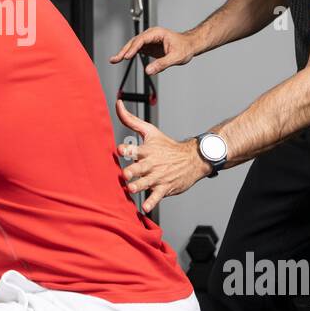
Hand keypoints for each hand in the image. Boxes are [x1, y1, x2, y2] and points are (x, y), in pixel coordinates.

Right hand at [108, 26, 196, 75]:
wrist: (190, 45)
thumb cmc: (185, 47)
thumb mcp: (175, 57)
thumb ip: (162, 64)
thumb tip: (148, 71)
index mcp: (157, 33)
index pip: (141, 40)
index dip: (133, 49)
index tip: (126, 57)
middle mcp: (151, 35)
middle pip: (134, 42)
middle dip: (123, 51)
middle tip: (114, 59)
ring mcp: (149, 40)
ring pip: (133, 45)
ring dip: (124, 53)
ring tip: (114, 60)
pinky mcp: (149, 46)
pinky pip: (137, 50)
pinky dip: (129, 54)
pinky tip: (123, 59)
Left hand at [114, 99, 208, 213]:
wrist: (192, 159)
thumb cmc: (166, 146)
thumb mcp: (150, 130)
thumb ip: (130, 119)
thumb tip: (118, 103)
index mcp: (147, 150)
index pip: (135, 149)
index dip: (127, 150)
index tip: (120, 150)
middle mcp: (152, 164)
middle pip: (140, 168)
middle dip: (132, 171)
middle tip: (125, 174)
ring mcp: (159, 177)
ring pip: (147, 183)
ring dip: (139, 186)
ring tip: (131, 189)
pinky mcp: (165, 188)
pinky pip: (157, 196)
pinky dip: (151, 202)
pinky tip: (145, 207)